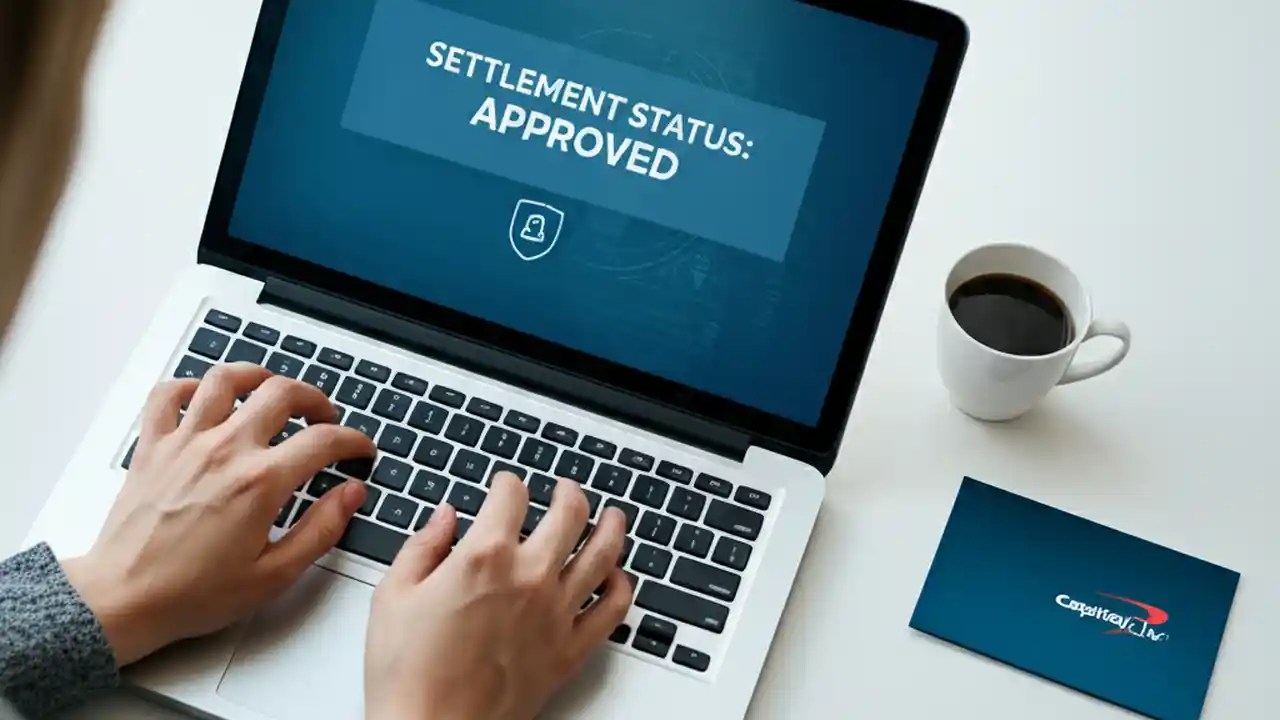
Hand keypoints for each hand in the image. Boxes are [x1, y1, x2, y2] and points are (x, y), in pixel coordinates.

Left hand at [61, 363, 374, 665]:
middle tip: (324, 416)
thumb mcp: (274, 575)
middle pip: (282, 393)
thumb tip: (350, 495)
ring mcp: (185, 443)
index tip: (359, 449)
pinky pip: (168, 395)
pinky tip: (206, 398)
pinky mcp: (152, 447)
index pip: (324, 440)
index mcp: (261, 483)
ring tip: (272, 390)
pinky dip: (190, 386)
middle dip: (315, 399)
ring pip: (227, 379)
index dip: (353, 440)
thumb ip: (321, 529)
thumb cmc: (192, 594)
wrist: (124, 599)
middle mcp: (225, 451)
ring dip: (258, 377)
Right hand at [364, 473, 633, 719]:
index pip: (511, 495)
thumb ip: (422, 546)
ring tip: (612, 515)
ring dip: (611, 526)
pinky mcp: (569, 650)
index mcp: (484, 557)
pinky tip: (617, 575)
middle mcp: (529, 578)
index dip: (508, 482)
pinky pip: (613, 610)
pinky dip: (622, 586)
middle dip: (568, 492)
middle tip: (565, 489)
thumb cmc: (407, 673)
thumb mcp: (393, 595)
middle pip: (569, 513)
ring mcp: (556, 614)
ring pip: (603, 554)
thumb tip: (445, 517)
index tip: (505, 485)